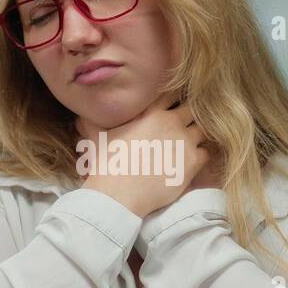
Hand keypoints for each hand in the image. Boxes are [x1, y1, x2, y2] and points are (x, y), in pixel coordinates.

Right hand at [75, 91, 210, 217]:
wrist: (118, 195)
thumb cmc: (107, 165)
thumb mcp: (99, 137)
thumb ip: (95, 122)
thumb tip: (80, 116)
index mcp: (150, 112)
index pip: (172, 92)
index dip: (175, 97)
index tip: (174, 104)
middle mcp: (170, 122)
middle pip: (192, 109)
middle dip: (189, 116)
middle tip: (185, 126)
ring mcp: (184, 141)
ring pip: (202, 129)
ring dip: (197, 135)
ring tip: (189, 144)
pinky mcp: (193, 162)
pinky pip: (206, 151)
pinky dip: (201, 155)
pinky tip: (191, 162)